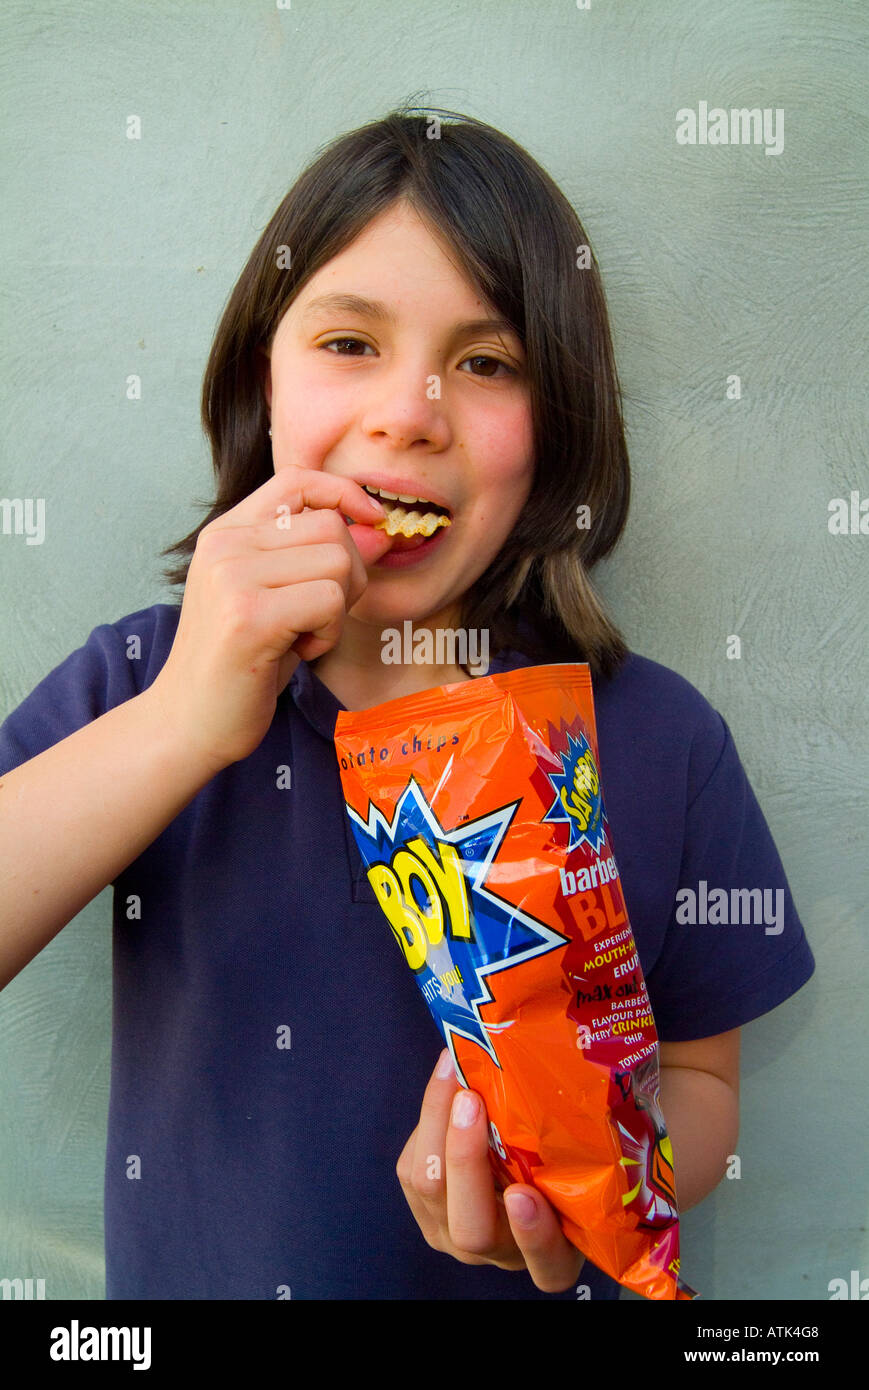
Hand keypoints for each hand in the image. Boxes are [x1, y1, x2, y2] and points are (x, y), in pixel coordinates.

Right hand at [146, 465, 392, 771]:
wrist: (188, 722)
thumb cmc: (240, 665)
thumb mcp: (275, 597)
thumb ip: (317, 558)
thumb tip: (379, 529)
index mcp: (226, 533)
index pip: (297, 481)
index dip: (344, 492)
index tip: (373, 521)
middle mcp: (225, 545)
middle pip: (332, 527)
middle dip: (351, 574)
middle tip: (320, 617)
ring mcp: (233, 577)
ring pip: (339, 562)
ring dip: (338, 610)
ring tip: (302, 636)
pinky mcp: (249, 615)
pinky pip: (330, 600)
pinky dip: (329, 632)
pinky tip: (298, 651)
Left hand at [397, 1049, 585, 1292]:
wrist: (518, 1171)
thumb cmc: (558, 1167)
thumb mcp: (577, 1166)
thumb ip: (571, 1150)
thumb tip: (554, 1086)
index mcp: (550, 1254)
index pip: (547, 1264)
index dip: (534, 1235)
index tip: (524, 1194)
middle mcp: (498, 1253)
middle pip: (471, 1228)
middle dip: (465, 1160)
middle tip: (472, 1099)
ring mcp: (452, 1235)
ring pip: (429, 1190)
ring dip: (436, 1123)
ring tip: (453, 1070)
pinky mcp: (422, 1209)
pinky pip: (411, 1168)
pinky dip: (426, 1120)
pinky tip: (445, 1083)